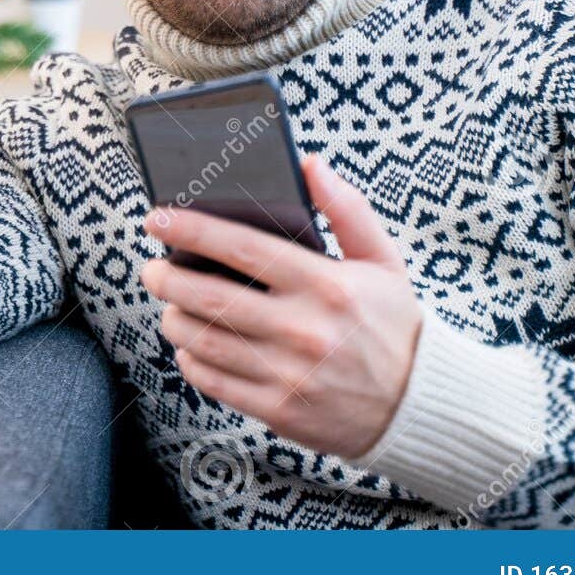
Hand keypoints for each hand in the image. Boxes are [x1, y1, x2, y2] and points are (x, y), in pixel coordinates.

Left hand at [140, 156, 422, 459]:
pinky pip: (216, 383)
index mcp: (327, 285)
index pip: (242, 248)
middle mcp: (304, 330)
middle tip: (153, 268)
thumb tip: (310, 164)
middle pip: (211, 298)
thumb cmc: (395, 324)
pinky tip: (191, 345)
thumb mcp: (382, 259)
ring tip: (171, 304)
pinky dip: (192, 360)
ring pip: (205, 341)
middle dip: (168, 279)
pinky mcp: (281, 410)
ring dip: (175, 319)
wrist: (420, 404)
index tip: (158, 217)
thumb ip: (347, 208)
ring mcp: (290, 374)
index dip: (191, 230)